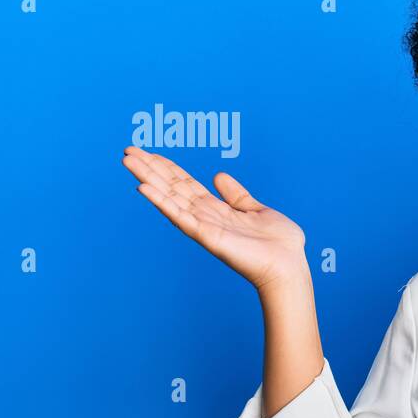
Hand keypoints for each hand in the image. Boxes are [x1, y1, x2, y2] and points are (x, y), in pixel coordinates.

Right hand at [121, 146, 308, 291]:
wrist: (290, 267)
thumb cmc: (279, 244)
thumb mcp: (256, 209)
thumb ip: (236, 195)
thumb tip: (218, 175)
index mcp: (218, 210)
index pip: (186, 184)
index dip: (167, 168)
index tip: (149, 152)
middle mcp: (206, 217)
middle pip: (172, 188)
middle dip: (150, 169)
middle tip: (128, 150)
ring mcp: (205, 227)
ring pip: (170, 198)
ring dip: (148, 179)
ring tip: (128, 161)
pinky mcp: (208, 237)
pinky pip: (181, 217)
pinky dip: (162, 203)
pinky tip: (144, 188)